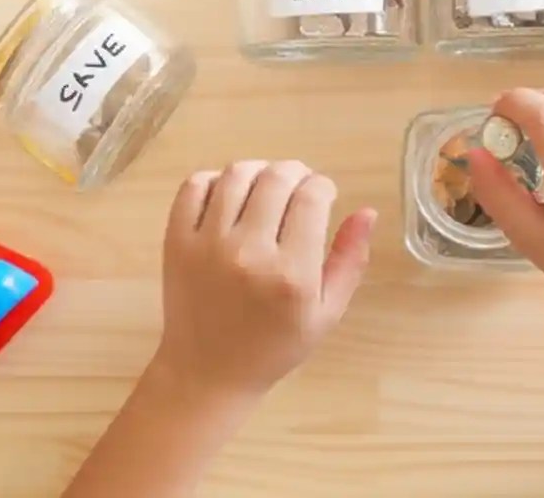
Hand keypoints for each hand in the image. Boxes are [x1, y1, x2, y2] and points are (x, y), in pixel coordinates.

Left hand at [154, 160, 376, 397]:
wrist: (208, 372)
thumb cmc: (275, 346)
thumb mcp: (326, 313)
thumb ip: (350, 261)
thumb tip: (368, 211)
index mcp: (291, 273)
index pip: (313, 198)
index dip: (324, 186)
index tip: (324, 195)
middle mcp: (249, 252)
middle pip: (277, 178)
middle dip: (296, 173)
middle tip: (299, 186)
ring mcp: (207, 245)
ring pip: (237, 174)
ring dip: (259, 170)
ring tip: (266, 187)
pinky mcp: (176, 242)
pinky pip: (194, 187)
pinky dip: (215, 180)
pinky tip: (230, 196)